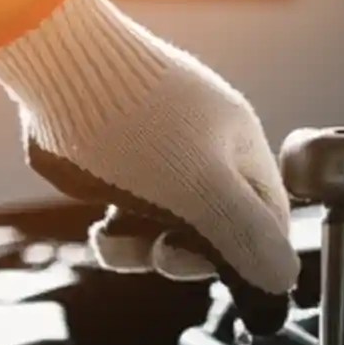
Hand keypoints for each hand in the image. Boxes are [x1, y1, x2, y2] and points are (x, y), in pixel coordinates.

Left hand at [0, 0, 297, 331]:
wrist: (57, 64)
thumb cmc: (133, 120)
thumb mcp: (198, 188)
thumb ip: (244, 236)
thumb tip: (286, 281)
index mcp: (241, 149)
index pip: (269, 220)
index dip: (250, 257)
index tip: (216, 275)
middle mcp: (209, 150)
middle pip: (216, 229)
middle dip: (185, 254)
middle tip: (158, 255)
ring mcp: (163, 153)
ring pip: (168, 226)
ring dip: (143, 247)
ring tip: (115, 238)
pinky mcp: (122, 158)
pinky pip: (132, 210)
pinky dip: (117, 229)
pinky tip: (100, 226)